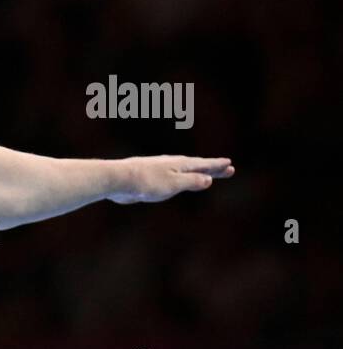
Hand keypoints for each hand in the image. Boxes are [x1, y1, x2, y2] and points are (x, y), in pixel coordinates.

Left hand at [111, 155, 234, 202]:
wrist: (118, 179)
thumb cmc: (147, 182)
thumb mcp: (174, 183)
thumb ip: (191, 181)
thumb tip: (208, 179)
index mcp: (180, 165)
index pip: (203, 165)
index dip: (217, 166)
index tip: (230, 165)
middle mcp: (171, 164)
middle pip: (196, 166)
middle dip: (212, 169)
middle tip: (228, 169)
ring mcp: (160, 169)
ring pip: (183, 170)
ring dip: (196, 171)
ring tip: (205, 172)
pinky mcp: (149, 177)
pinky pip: (171, 176)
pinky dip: (180, 176)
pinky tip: (175, 178)